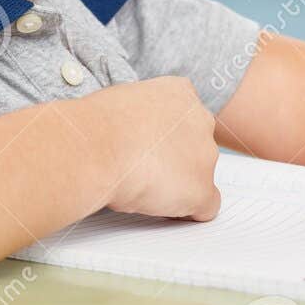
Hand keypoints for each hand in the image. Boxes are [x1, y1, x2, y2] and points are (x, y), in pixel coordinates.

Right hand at [85, 77, 220, 221]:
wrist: (98, 148)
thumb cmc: (98, 125)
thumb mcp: (123, 101)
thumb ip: (141, 114)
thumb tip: (134, 130)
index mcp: (181, 93)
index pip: (186, 117)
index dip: (167, 136)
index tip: (150, 145)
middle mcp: (201, 120)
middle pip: (197, 147)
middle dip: (176, 159)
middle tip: (145, 168)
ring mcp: (206, 156)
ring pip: (200, 177)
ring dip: (179, 184)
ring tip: (144, 187)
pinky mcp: (202, 190)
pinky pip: (205, 207)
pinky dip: (187, 211)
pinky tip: (161, 209)